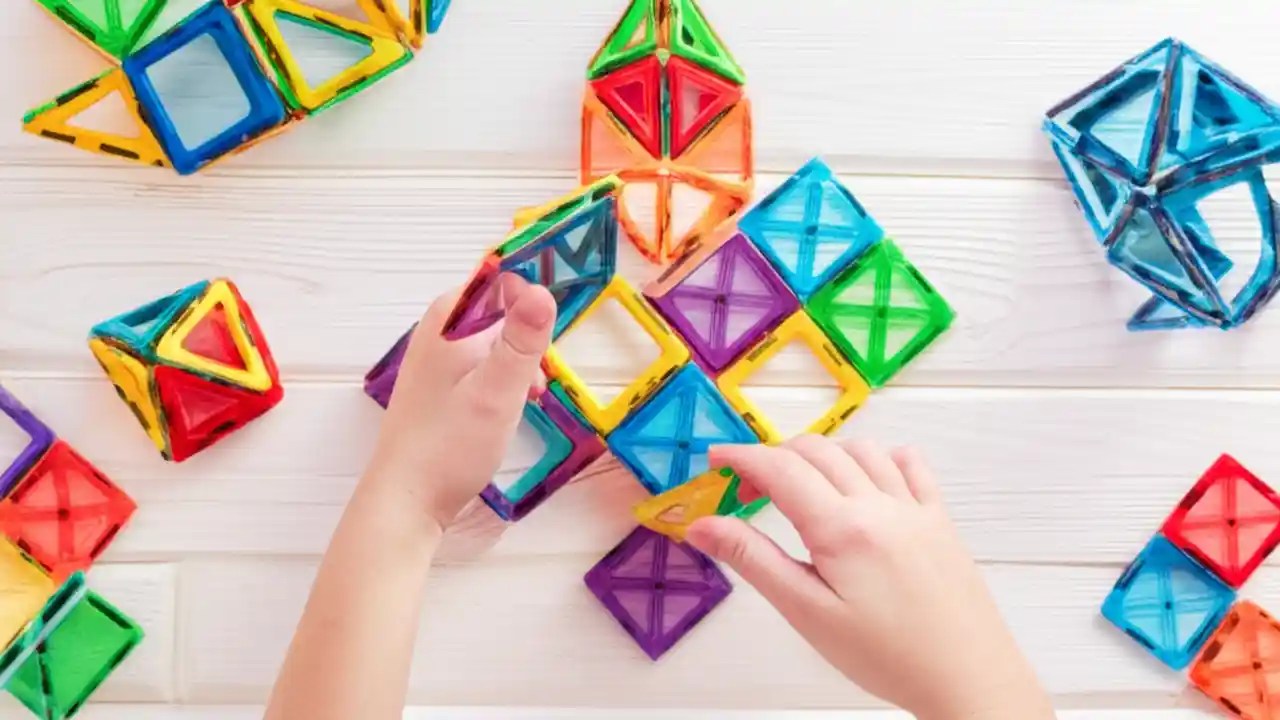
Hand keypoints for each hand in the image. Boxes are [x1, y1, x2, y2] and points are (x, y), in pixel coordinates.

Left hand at [368, 274, 555, 531]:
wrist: (406, 500)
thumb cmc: (452, 446)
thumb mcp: (498, 391)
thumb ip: (522, 340)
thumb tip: (544, 290)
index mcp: (449, 321)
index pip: (501, 279)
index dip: (531, 300)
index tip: (546, 339)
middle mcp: (438, 331)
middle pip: (500, 310)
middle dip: (527, 339)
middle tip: (536, 380)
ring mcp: (436, 360)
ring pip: (494, 342)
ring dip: (519, 364)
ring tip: (527, 399)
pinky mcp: (439, 387)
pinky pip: (482, 365)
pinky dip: (503, 381)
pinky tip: (510, 410)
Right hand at [687, 437, 1053, 719]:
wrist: (967, 678)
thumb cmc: (887, 656)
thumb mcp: (807, 613)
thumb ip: (754, 561)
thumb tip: (703, 525)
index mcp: (842, 528)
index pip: (780, 468)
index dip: (741, 456)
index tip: (715, 459)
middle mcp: (879, 505)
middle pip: (815, 451)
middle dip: (772, 458)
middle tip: (747, 490)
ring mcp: (914, 508)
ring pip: (860, 450)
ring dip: (822, 454)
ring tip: (801, 485)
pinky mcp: (940, 519)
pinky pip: (910, 464)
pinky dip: (879, 457)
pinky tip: (866, 477)